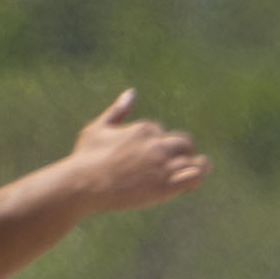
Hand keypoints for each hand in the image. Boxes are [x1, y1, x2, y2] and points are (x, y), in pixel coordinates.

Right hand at [63, 89, 210, 214]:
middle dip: (180, 153)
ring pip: (193, 160)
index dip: (158, 146)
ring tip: (185, 180)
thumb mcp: (98, 128)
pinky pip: (195, 176)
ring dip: (192, 168)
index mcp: (144, 128)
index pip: (162, 133)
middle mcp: (157, 144)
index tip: (148, 160)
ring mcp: (162, 164)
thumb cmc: (85, 158)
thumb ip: (117, 111)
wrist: (82, 184)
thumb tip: (131, 93)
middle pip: (184, 143)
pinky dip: (196, 178)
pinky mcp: (165, 185)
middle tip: (172, 168)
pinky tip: (189, 185)